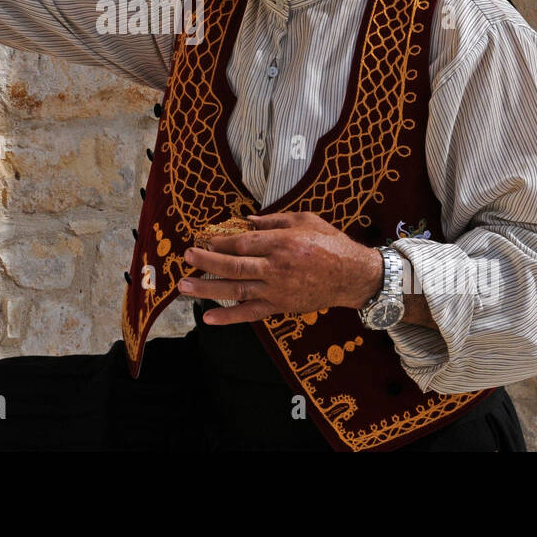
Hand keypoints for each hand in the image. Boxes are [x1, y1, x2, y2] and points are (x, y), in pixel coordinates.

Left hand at [177, 211, 381, 325]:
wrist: (353, 276)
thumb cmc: (330, 243)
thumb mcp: (305, 220)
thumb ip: (274, 219)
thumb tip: (247, 221)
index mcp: (282, 243)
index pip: (242, 243)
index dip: (220, 242)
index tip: (205, 239)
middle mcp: (276, 268)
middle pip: (234, 265)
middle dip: (206, 261)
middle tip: (187, 256)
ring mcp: (277, 290)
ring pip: (237, 290)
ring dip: (208, 289)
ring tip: (184, 287)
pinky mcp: (281, 307)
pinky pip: (251, 314)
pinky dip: (229, 317)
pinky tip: (208, 317)